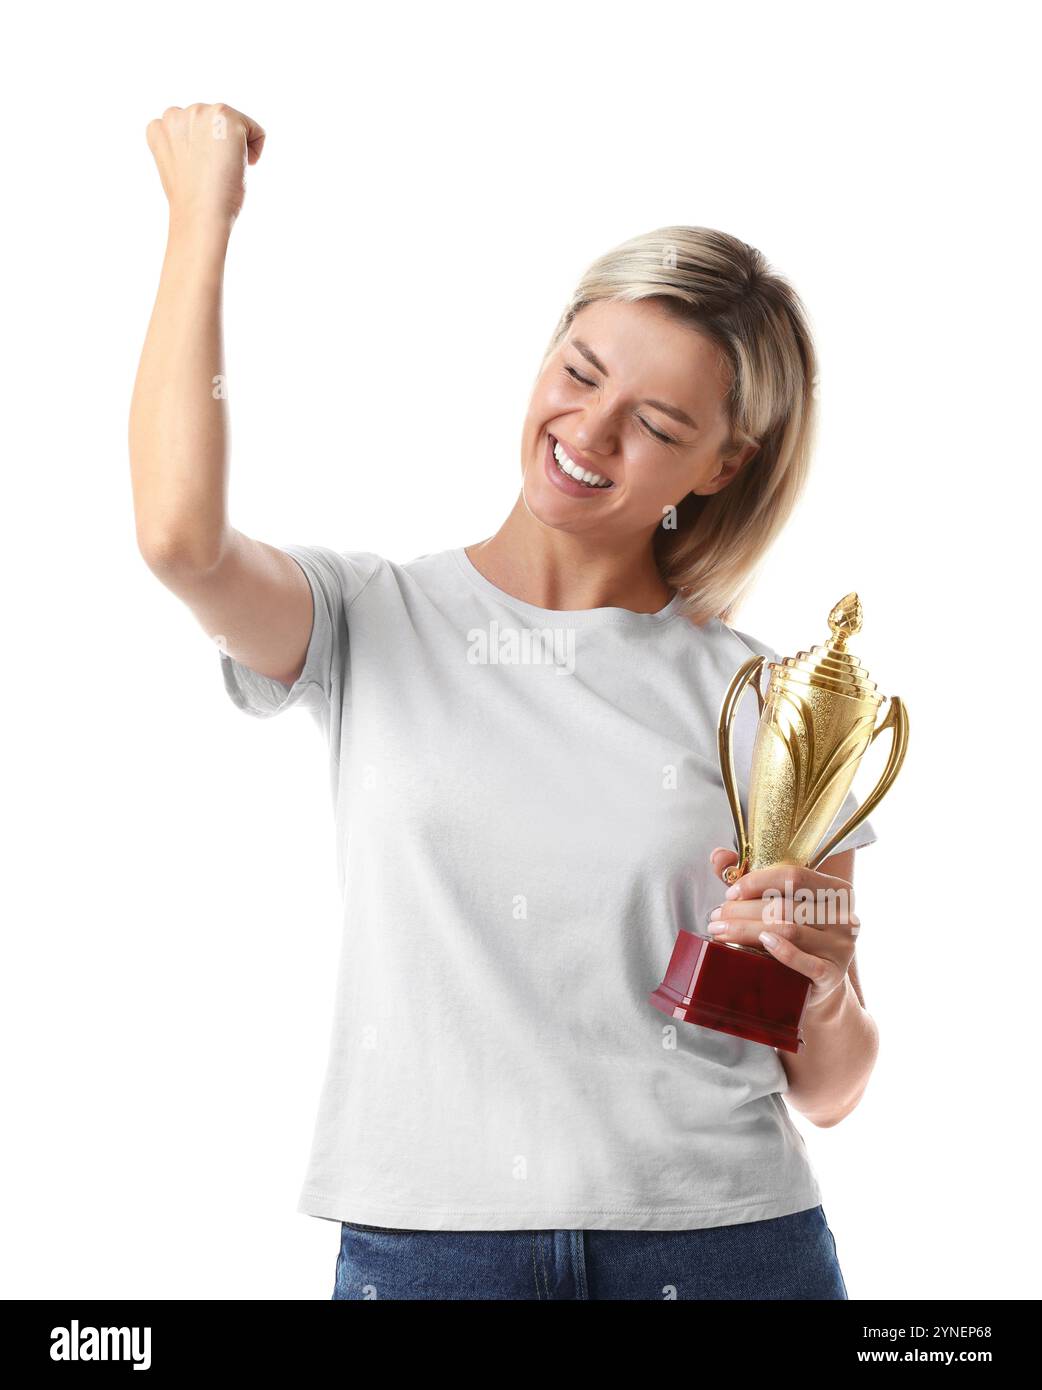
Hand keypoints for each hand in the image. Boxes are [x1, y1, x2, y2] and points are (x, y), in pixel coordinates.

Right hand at [145, 103, 265, 234]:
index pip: (193, 132)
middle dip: (220, 147)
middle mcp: (175, 113)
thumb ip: (184, 146)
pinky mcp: (224, 116)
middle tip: (211, 174)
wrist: (200, 215)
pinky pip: (256, 131)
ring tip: (223, 170)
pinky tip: (240, 166)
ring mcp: (198, 111)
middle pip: (214, 124)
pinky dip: (256, 150)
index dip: (204, 156)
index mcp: (159, 128)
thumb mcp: (180, 168)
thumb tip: (204, 144)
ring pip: (233, 125)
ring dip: (236, 147)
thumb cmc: (194, 203)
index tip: (200, 174)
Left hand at [707, 848, 859, 1013]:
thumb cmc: (797, 939)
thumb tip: (717, 856)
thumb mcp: (782, 905)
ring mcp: (841, 947)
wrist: (820, 986)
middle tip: (716, 918)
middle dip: (742, 911)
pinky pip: (806, 961)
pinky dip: (783, 951)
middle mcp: (843, 916)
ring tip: (721, 932)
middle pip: (784, 906)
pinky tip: (763, 944)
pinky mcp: (834, 974)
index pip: (794, 876)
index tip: (730, 893)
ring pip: (788, 930)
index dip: (757, 881)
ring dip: (747, 930)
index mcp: (835, 890)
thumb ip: (752, 880)